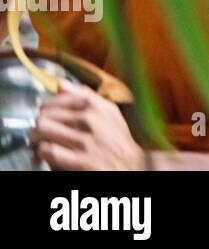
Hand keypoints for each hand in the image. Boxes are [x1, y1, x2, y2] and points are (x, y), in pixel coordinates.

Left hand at [31, 81, 145, 170]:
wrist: (132, 164)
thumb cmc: (118, 138)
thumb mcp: (109, 111)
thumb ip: (86, 96)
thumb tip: (61, 84)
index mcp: (97, 105)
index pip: (58, 97)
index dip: (47, 106)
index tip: (46, 113)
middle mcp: (90, 119)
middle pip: (46, 114)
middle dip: (39, 122)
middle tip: (40, 130)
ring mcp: (85, 140)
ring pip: (43, 129)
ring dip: (37, 137)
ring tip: (40, 140)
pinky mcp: (80, 160)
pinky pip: (48, 150)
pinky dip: (43, 151)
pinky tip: (47, 152)